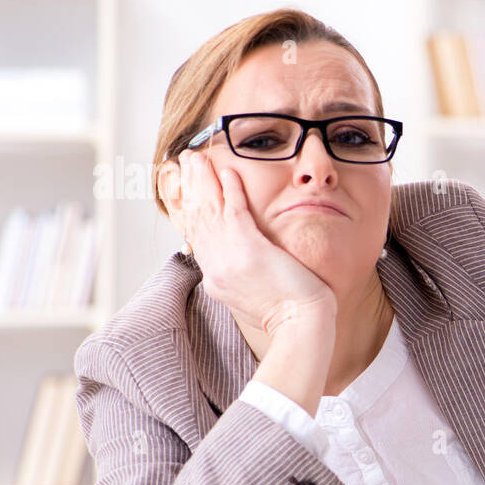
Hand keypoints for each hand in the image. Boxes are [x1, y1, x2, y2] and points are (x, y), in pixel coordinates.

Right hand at [177, 149, 337, 336]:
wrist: (300, 327)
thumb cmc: (289, 314)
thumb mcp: (252, 295)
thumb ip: (240, 275)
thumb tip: (238, 262)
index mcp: (216, 279)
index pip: (195, 236)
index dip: (188, 208)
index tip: (184, 188)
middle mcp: (216, 268)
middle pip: (196, 218)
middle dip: (190, 186)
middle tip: (185, 161)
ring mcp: (229, 259)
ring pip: (209, 210)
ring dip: (203, 180)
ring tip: (197, 157)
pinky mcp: (249, 250)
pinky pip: (235, 211)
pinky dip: (230, 189)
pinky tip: (228, 172)